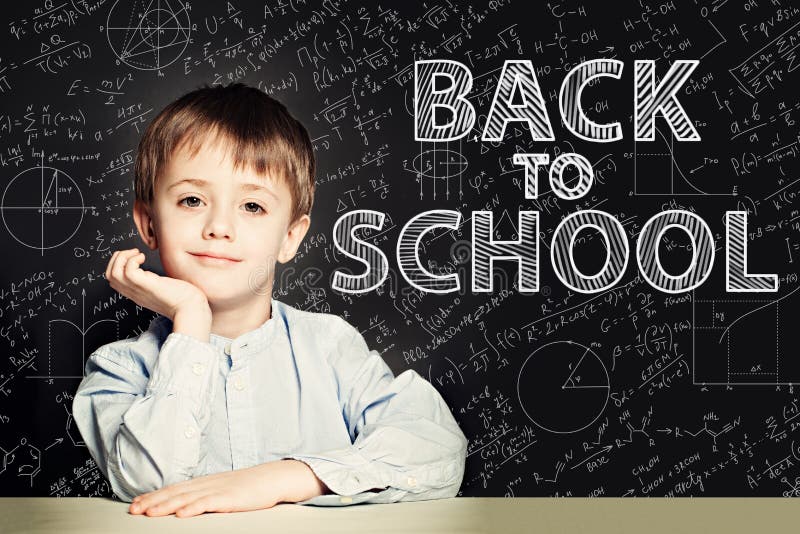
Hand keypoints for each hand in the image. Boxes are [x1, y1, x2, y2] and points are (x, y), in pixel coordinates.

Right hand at [105, 248, 208, 319]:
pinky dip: (132, 260)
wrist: (192, 310)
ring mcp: (139, 290)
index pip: (114, 280)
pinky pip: (128, 271)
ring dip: (122, 257)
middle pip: (109, 275)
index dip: (118, 264)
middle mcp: (134, 293)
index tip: (134, 257)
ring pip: (113, 273)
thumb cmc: (184, 298)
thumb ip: (154, 282)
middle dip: (117, 258)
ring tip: (138, 254)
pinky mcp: (147, 285)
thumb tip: (154, 273)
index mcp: (137, 293)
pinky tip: (144, 257)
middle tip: (133, 253)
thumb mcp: (162, 288)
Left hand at [128, 460, 327, 517]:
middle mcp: (207, 484)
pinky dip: (193, 508)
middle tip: (134, 510)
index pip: (174, 488)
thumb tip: (184, 504)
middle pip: (175, 492)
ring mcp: (218, 490)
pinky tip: (181, 514)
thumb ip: (204, 495)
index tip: (135, 503)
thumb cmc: (249, 487)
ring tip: (149, 513)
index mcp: (204, 482)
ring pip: (187, 498)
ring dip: (166, 505)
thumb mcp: (223, 489)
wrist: (273, 478)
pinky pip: (208, 503)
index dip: (154, 496)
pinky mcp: (230, 498)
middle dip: (153, 501)